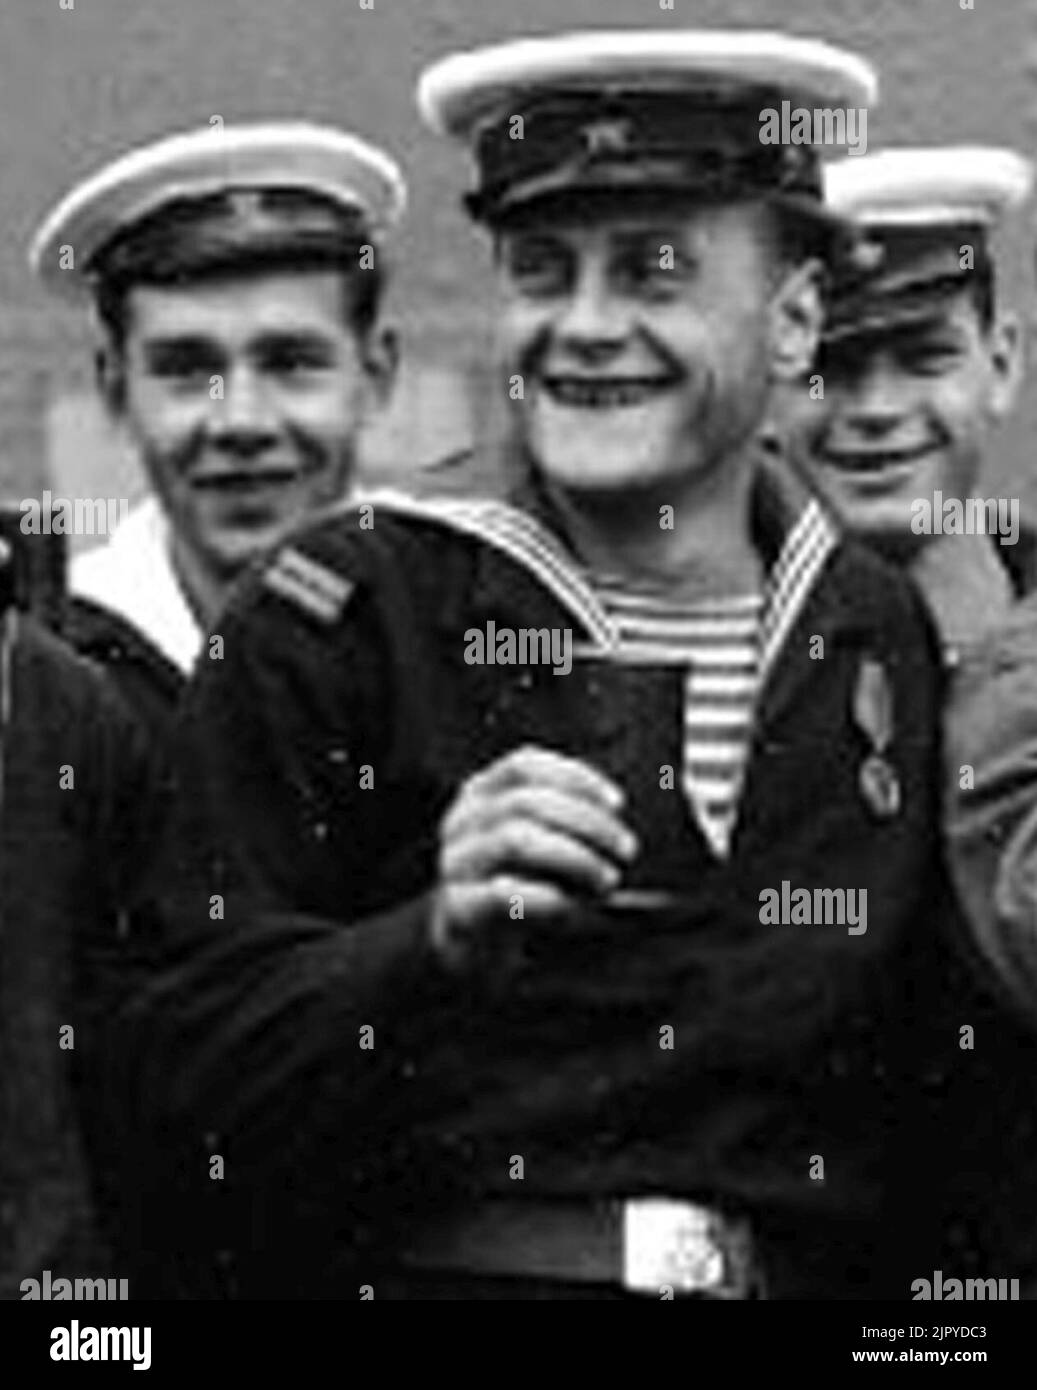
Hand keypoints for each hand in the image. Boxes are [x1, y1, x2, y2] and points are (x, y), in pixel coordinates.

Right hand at [431, 745, 638, 966]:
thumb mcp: (541, 845)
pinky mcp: (457, 908)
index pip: (524, 765)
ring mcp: (455, 863)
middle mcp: (461, 822)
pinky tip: (571, 904)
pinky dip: (545, 896)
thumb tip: (613, 812)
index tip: (618, 804)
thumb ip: (567, 822)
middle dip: (587, 822)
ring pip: (515, 839)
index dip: (575, 778)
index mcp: (480, 795)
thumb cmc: (518, 885)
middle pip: (525, 801)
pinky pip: (502, 893)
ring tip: (607, 881)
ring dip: (575, 858)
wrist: (471, 946)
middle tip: (626, 850)